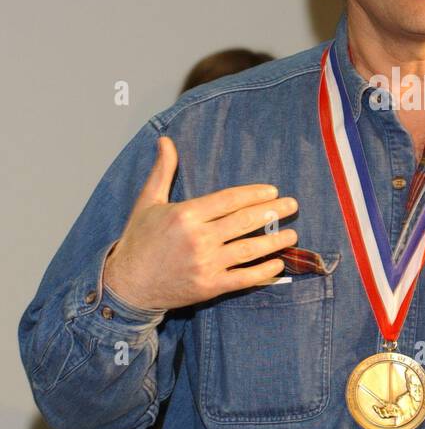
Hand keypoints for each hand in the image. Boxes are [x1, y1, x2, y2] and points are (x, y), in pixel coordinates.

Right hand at [102, 136, 298, 310]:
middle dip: (272, 212)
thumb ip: (162, 171)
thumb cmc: (138, 241)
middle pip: (244, 221)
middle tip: (292, 205)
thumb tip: (166, 141)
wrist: (127, 286)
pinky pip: (243, 278)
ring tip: (292, 234)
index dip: (254, 194)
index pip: (229, 199)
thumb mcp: (148, 202)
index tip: (273, 191)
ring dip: (274, 241)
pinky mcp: (209, 287)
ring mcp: (205, 264)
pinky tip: (278, 264)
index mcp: (185, 215)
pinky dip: (264, 272)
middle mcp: (198, 239)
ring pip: (249, 250)